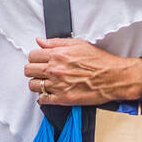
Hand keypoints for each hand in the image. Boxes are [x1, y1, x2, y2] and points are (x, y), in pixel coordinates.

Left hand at [25, 37, 141, 105]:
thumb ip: (56, 42)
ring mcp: (57, 85)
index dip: (35, 57)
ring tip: (45, 82)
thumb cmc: (100, 61)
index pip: (32, 55)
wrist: (114, 77)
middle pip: (28, 70)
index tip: (39, 60)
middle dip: (33, 70)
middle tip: (40, 71)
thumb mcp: (78, 44)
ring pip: (33, 85)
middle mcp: (55, 70)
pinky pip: (42, 100)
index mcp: (58, 55)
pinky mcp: (63, 99)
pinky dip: (43, 98)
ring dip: (37, 83)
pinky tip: (49, 94)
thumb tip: (41, 41)